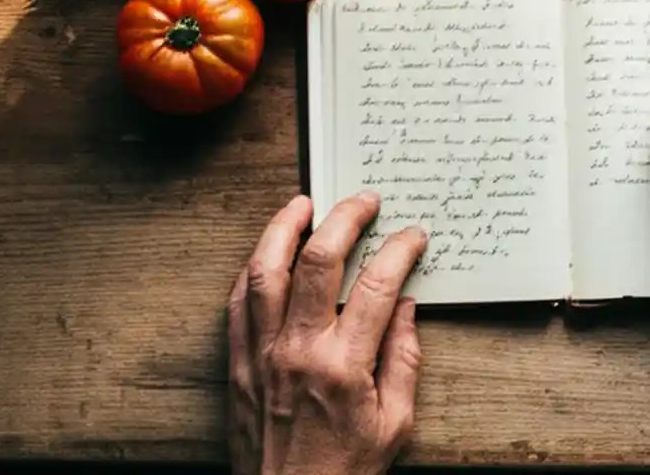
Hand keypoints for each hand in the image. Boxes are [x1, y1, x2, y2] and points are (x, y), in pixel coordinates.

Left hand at [227, 192, 427, 474]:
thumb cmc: (345, 472)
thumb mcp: (396, 424)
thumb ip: (404, 359)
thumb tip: (405, 306)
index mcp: (344, 367)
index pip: (376, 285)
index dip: (398, 250)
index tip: (412, 235)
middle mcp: (298, 351)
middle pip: (317, 261)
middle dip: (344, 219)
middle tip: (363, 201)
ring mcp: (261, 355)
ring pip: (265, 271)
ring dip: (283, 229)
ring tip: (303, 205)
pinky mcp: (237, 365)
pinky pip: (237, 303)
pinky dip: (253, 270)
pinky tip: (268, 255)